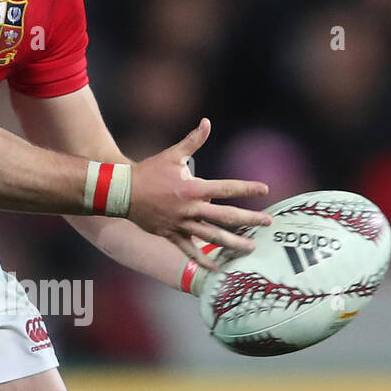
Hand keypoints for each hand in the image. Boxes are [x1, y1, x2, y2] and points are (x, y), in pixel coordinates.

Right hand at [127, 119, 270, 263]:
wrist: (123, 192)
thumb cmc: (149, 172)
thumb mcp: (172, 155)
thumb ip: (193, 141)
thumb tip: (207, 122)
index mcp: (193, 188)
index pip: (226, 188)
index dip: (247, 188)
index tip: (264, 189)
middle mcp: (190, 209)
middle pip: (225, 216)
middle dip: (249, 219)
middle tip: (267, 222)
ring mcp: (181, 225)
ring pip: (212, 237)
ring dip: (233, 243)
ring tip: (251, 248)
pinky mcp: (171, 235)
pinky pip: (190, 251)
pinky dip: (203, 260)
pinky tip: (217, 268)